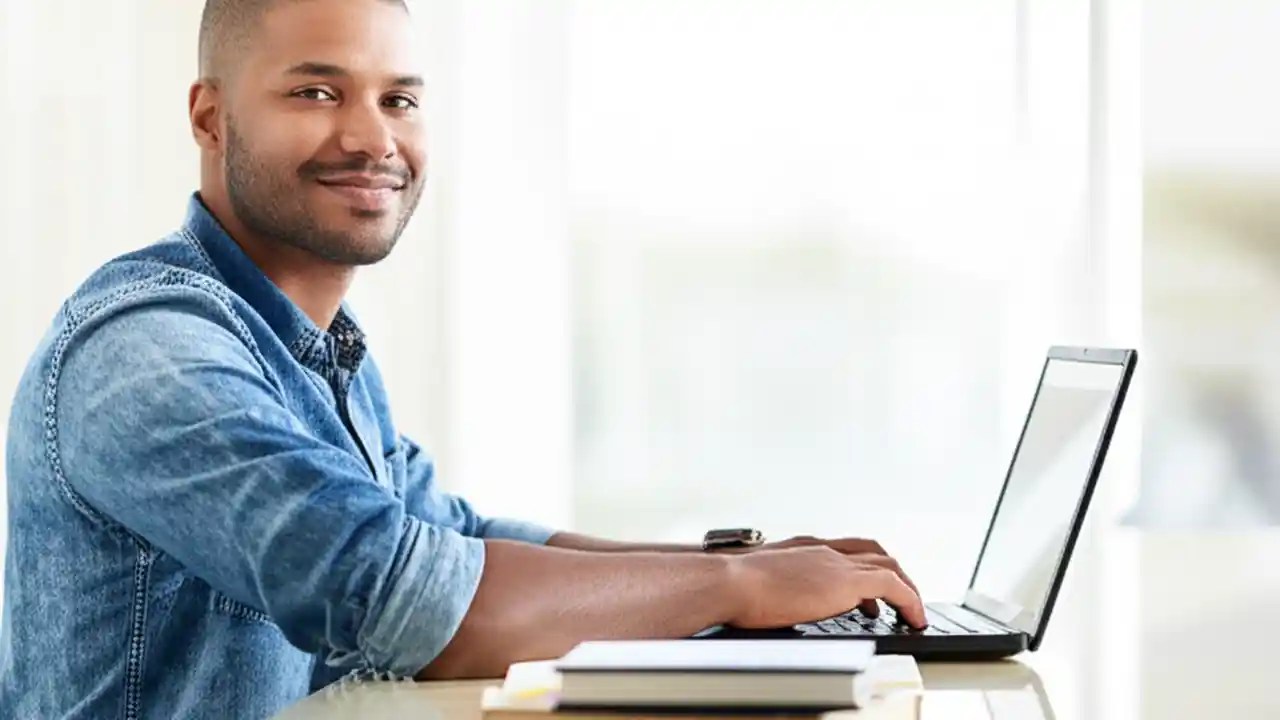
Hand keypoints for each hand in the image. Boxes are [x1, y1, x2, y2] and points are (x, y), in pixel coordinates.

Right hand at [725, 545, 926, 629]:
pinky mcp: (846, 581)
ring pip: (889, 564)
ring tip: (913, 611)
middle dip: (894, 572)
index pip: (846, 549)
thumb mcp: (758, 581)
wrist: (730, 581)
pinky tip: (913, 618)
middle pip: (874, 550)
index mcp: (804, 549)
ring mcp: (836, 563)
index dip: (865, 565)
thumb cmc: (732, 587)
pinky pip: (894, 585)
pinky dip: (910, 599)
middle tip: (902, 598)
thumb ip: (775, 585)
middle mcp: (824, 550)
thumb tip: (772, 604)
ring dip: (907, 587)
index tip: (871, 592)